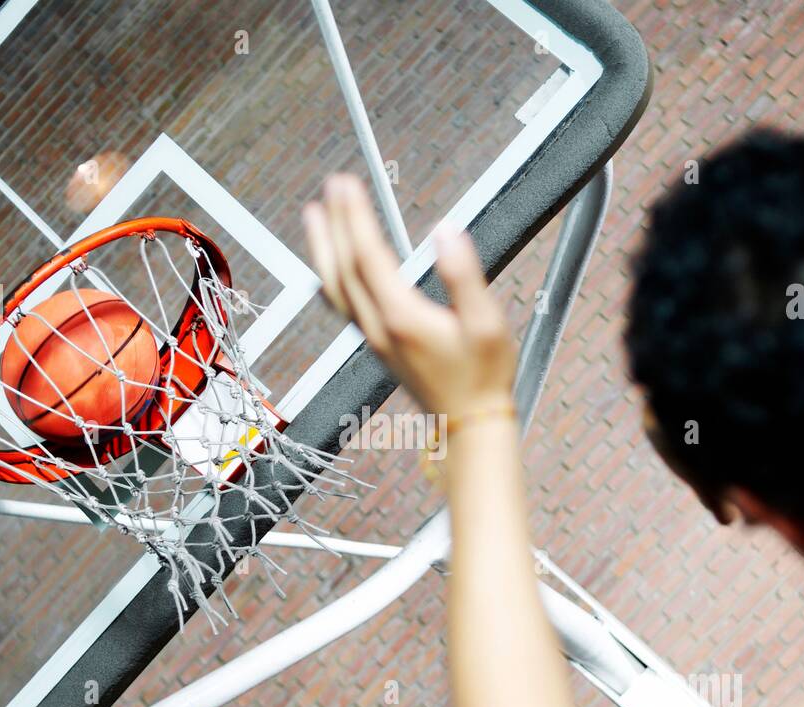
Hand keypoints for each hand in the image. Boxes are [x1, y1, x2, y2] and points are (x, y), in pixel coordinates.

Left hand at [303, 174, 515, 418]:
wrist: (469, 424)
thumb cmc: (483, 376)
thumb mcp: (487, 323)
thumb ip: (464, 275)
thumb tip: (446, 232)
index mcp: (403, 317)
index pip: (368, 257)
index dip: (355, 217)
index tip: (347, 185)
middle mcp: (379, 327)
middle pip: (345, 268)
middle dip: (337, 223)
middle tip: (333, 185)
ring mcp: (374, 337)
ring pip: (335, 287)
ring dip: (323, 248)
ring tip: (315, 215)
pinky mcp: (377, 344)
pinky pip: (341, 304)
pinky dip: (330, 276)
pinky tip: (329, 265)